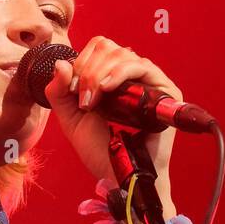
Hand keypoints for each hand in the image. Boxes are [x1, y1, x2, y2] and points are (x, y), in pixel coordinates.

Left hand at [44, 36, 180, 208]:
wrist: (120, 176)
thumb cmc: (101, 152)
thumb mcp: (71, 119)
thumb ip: (59, 92)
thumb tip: (61, 62)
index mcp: (113, 79)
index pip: (98, 48)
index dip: (81, 62)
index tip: (73, 91)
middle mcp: (133, 77)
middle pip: (108, 47)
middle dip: (88, 70)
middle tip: (83, 99)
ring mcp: (151, 82)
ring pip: (122, 54)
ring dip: (99, 74)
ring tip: (92, 100)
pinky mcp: (165, 91)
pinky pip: (142, 66)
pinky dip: (119, 73)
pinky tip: (105, 89)